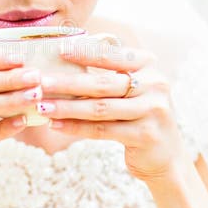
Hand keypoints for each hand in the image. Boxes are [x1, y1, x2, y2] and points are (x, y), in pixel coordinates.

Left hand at [35, 42, 187, 182]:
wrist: (166, 156)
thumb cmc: (139, 115)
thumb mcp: (134, 88)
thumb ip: (110, 72)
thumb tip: (68, 54)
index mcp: (149, 66)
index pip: (112, 55)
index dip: (85, 53)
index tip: (59, 51)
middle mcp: (154, 85)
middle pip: (102, 83)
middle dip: (67, 83)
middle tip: (41, 82)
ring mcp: (152, 111)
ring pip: (100, 108)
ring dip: (67, 107)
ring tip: (43, 105)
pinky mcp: (145, 135)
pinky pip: (102, 130)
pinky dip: (76, 127)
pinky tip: (56, 125)